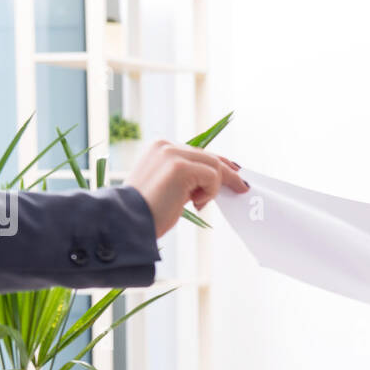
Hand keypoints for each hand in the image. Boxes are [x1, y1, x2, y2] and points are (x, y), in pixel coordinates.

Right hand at [125, 141, 248, 238]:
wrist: (127, 223)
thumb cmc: (145, 212)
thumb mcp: (168, 188)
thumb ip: (186, 179)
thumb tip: (212, 181)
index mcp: (159, 148)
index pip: (197, 152)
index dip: (218, 164)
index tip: (234, 173)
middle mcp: (165, 146)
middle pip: (209, 156)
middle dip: (228, 173)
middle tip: (243, 186)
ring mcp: (171, 154)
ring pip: (213, 165)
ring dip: (213, 188)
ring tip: (197, 203)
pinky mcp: (180, 167)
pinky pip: (212, 176)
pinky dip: (210, 192)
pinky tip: (194, 203)